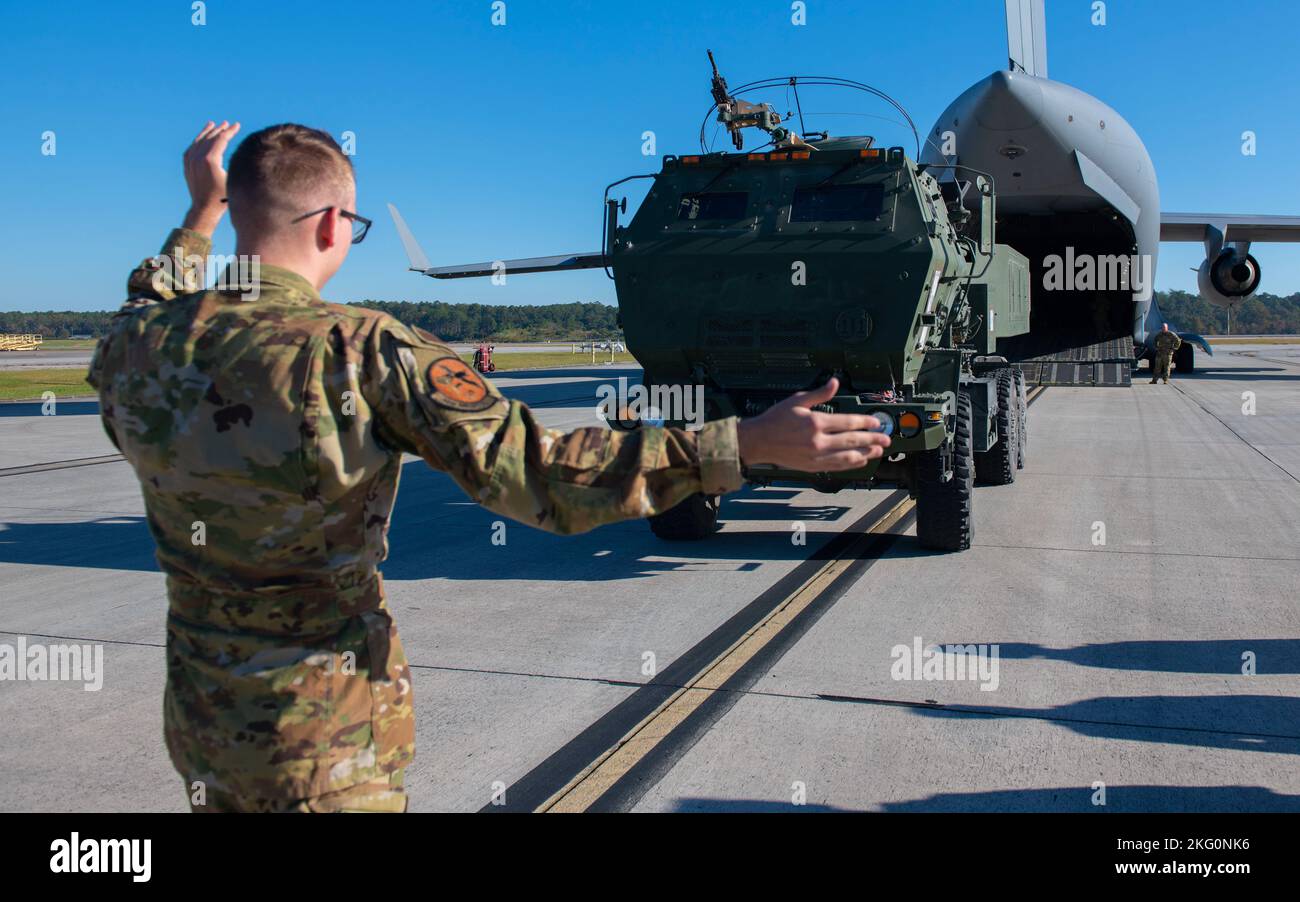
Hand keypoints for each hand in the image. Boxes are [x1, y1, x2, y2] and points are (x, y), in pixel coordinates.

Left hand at [181, 120, 240, 235]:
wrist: (204, 208)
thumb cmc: (223, 197)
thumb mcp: (233, 178)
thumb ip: (236, 162)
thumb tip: (247, 150)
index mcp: (209, 160)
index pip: (221, 139)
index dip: (230, 131)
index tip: (237, 125)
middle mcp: (197, 157)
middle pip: (210, 137)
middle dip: (220, 129)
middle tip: (228, 123)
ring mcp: (190, 160)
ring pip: (199, 140)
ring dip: (207, 131)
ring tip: (212, 123)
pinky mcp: (187, 164)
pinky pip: (192, 147)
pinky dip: (198, 140)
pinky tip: (201, 137)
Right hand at [736, 377, 890, 470]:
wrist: (758, 441)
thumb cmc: (775, 420)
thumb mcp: (796, 401)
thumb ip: (819, 394)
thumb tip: (834, 382)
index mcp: (816, 422)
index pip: (848, 422)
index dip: (866, 422)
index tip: (876, 422)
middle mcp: (818, 440)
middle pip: (853, 440)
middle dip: (872, 439)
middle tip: (886, 438)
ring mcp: (816, 455)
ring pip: (848, 456)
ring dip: (866, 453)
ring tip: (877, 451)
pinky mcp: (812, 466)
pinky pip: (837, 466)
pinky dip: (851, 464)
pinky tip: (860, 460)